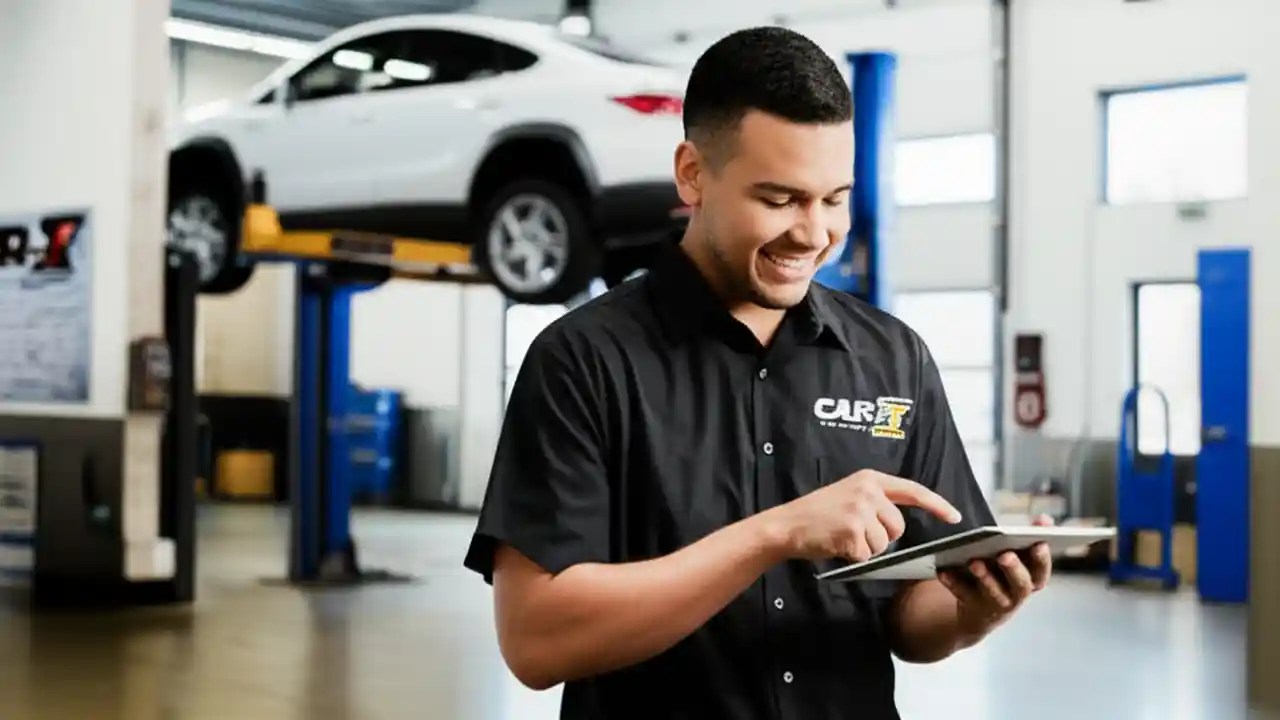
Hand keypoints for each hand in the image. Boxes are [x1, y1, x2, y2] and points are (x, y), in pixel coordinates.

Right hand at [763, 469, 962, 562]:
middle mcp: (868, 491)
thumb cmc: (817, 515)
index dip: (937, 504)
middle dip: (881, 536)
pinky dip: (854, 557)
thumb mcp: (849, 495)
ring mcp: (860, 510)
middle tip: (853, 531)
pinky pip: (867, 555)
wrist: (786, 525)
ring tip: (842, 536)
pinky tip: (836, 545)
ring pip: (884, 544)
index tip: (954, 516)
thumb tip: (899, 523)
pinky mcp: (852, 531)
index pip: (913, 490)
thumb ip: (875, 502)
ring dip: (866, 548)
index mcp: (870, 479)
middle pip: (898, 527)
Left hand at [936, 514, 1054, 642]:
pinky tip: (944, 571)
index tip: (1039, 543)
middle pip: (1020, 584)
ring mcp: (995, 603)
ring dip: (985, 578)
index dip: (1043, 558)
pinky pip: (962, 594)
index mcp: (1032, 580)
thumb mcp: (1019, 559)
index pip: (1042, 571)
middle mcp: (1017, 595)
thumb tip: (1045, 519)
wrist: (983, 612)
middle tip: (1005, 555)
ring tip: (974, 562)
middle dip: (1014, 569)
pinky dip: (953, 583)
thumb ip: (1029, 538)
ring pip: (992, 592)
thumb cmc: (1004, 575)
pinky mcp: (972, 606)